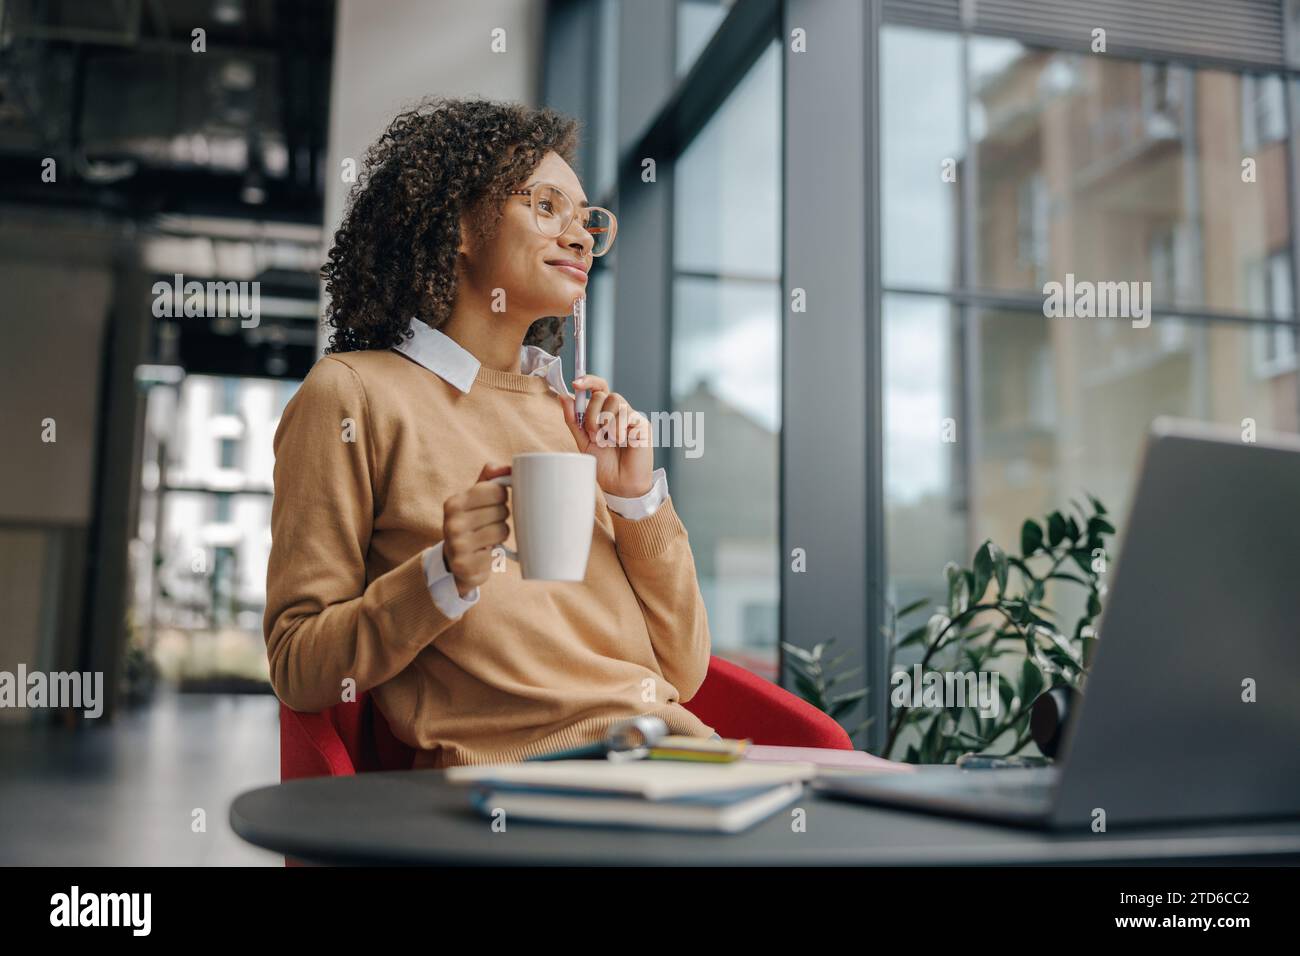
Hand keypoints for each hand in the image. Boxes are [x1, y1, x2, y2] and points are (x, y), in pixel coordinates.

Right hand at [441, 462, 511, 597]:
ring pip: (503, 531)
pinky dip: (496, 554)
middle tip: (489, 524)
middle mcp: (452, 523)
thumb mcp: (474, 499)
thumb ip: (490, 478)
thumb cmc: (471, 524)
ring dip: (501, 535)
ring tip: (488, 538)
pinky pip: (498, 554)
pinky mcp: (465, 565)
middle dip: (501, 517)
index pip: (496, 490)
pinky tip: (485, 554)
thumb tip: (507, 468)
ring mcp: (458, 546)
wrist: (455, 563)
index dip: (501, 497)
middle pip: (502, 511)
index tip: (494, 504)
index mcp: (454, 503)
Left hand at [558, 374, 653, 497]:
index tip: (576, 383)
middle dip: (592, 415)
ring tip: (608, 441)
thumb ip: (574, 420)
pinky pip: (628, 414)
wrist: (620, 484)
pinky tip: (622, 442)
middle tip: (594, 435)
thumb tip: (563, 396)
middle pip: (602, 394)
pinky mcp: (642, 423)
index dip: (588, 380)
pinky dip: (619, 429)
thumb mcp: (583, 441)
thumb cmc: (604, 464)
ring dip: (606, 422)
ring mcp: (631, 416)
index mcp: (603, 413)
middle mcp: (617, 411)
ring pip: (615, 400)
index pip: (598, 387)